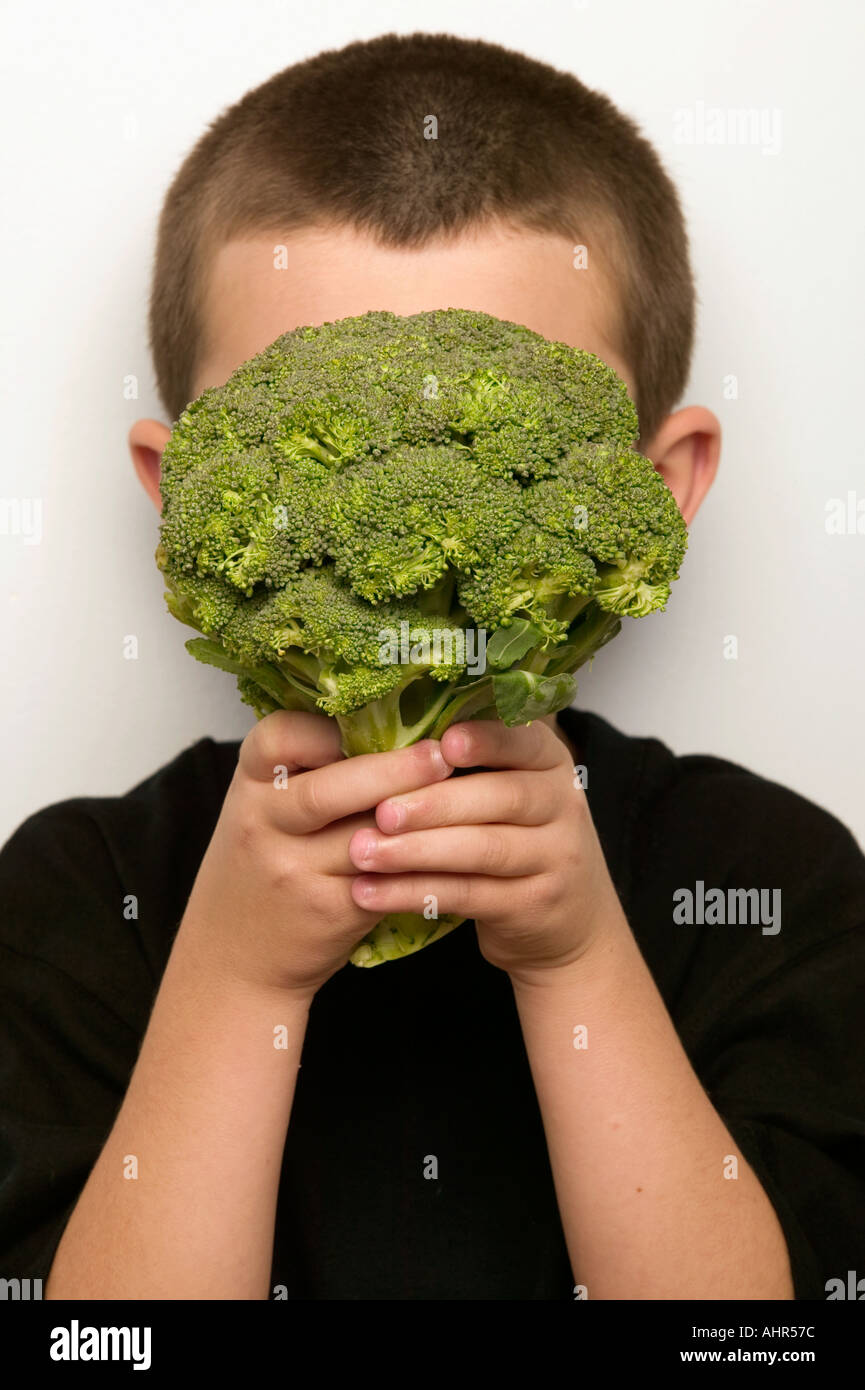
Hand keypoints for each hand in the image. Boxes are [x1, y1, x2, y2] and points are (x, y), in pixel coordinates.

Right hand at [177, 711, 453, 998]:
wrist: (233, 956)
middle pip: (331, 789)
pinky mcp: (327, 910)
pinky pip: (385, 879)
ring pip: (366, 836)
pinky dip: (422, 861)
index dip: (331, 728)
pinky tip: (455, 845)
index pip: (281, 737)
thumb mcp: (266, 809)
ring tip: (463, 795)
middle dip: (395, 768)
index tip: (378, 718)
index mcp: (249, 783)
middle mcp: (262, 823)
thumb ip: (310, 771)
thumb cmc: (262, 864)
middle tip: (444, 753)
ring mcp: (292, 870)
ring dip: (418, 816)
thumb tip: (396, 720)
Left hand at [347, 719, 625, 981]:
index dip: (487, 741)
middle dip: (436, 803)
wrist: (567, 920)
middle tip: (382, 810)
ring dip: (417, 851)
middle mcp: (561, 805)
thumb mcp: (511, 791)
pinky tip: (370, 892)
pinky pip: (469, 895)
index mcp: (549, 762)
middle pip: (502, 798)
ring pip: (484, 850)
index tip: (444, 743)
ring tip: (363, 852)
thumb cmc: (516, 837)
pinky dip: (415, 893)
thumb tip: (388, 735)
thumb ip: (469, 765)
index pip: (525, 742)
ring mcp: (554, 858)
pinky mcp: (534, 905)